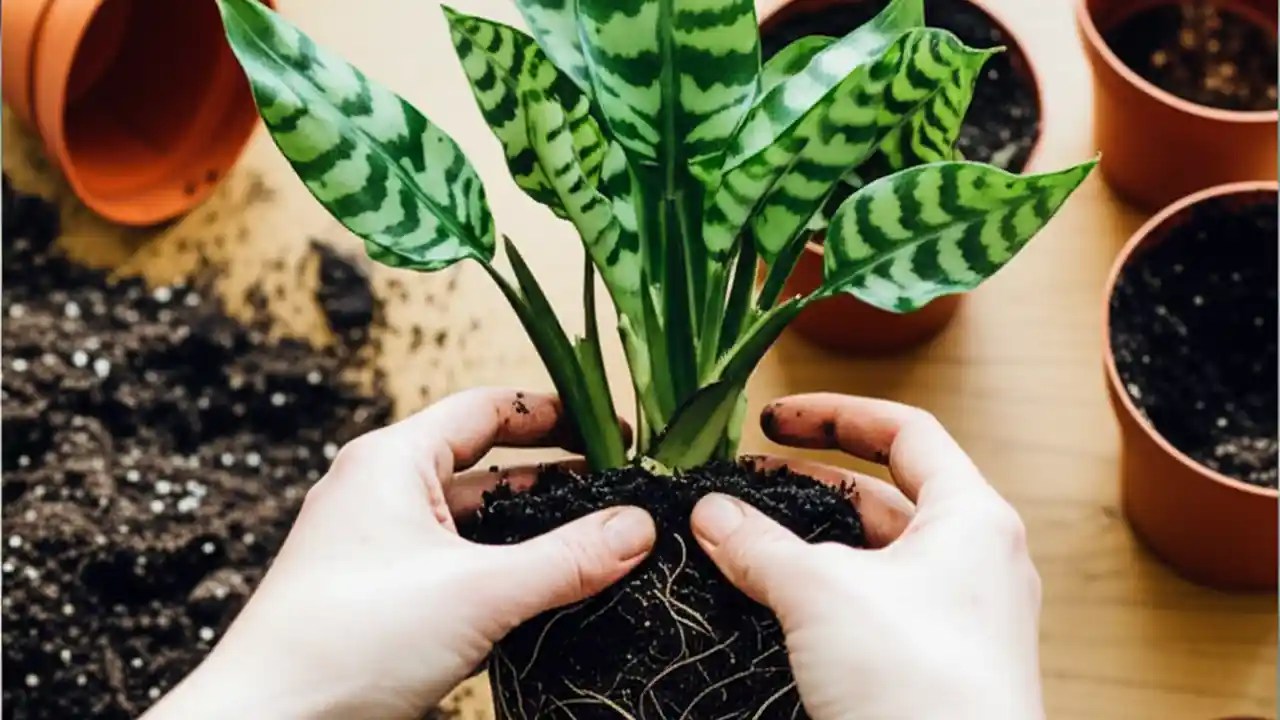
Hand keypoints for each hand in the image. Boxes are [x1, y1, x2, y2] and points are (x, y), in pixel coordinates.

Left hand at [145, 388, 654, 719]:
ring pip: (470, 518)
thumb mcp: (477, 593)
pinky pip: (454, 560)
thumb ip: (565, 559)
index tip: (613, 431)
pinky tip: (542, 588)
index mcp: (392, 460)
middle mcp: (380, 490)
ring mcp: (376, 543)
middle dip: (553, 475)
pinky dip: (500, 565)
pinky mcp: (378, 592)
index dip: (556, 414)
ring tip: (594, 539)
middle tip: (617, 489)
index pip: (487, 407)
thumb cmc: (346, 641)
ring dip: (529, 526)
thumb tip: (638, 527)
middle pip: (484, 462)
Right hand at [692, 394, 1043, 719]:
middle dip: (807, 486)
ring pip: (872, 558)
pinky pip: (871, 607)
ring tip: (742, 542)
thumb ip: (760, 545)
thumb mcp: (822, 595)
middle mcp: (974, 560)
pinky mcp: (934, 666)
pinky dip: (821, 594)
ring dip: (809, 545)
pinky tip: (770, 603)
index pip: (905, 431)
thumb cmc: (921, 687)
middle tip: (742, 485)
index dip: (835, 414)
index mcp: (971, 518)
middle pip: (882, 495)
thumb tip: (712, 512)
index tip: (773, 420)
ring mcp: (958, 617)